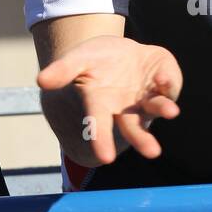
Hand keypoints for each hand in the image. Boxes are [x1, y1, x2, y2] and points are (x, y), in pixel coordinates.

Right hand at [36, 36, 182, 164]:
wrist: (119, 53)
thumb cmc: (93, 61)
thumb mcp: (77, 60)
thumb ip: (62, 70)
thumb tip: (40, 81)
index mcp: (99, 105)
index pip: (98, 125)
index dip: (101, 140)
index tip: (106, 157)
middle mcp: (124, 110)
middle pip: (133, 128)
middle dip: (142, 140)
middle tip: (152, 152)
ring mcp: (145, 100)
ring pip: (154, 110)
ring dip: (163, 110)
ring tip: (171, 112)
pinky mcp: (163, 87)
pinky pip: (169, 88)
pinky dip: (168, 84)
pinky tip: (163, 79)